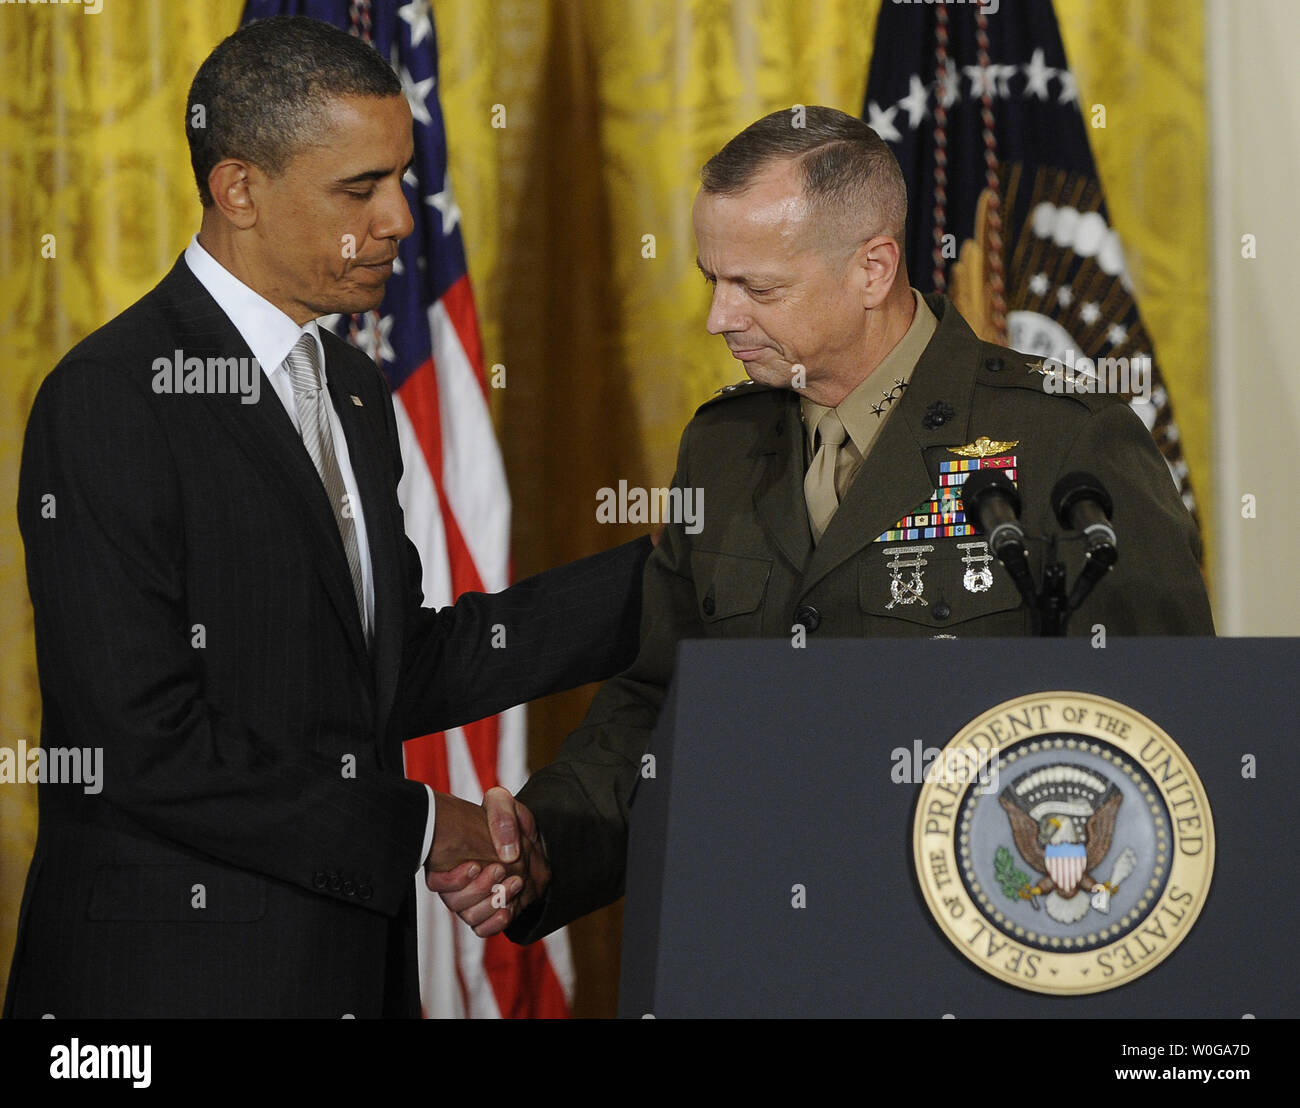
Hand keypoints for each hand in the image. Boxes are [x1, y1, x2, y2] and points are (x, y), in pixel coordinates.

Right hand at [425, 786, 549, 936]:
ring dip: (491, 905)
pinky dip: (494, 923)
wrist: (525, 836)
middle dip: (479, 890)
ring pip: (469, 917)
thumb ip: (502, 817)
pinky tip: (508, 910)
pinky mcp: (487, 910)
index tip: (476, 866)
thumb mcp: (503, 804)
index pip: (437, 881)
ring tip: (513, 884)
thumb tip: (506, 853)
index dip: (453, 880)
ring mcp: (471, 898)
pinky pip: (482, 928)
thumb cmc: (506, 818)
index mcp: (449, 858)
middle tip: (501, 870)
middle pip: (455, 902)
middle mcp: (456, 882)